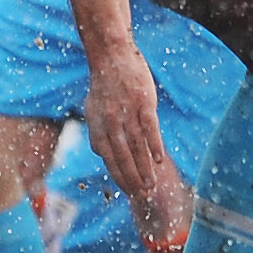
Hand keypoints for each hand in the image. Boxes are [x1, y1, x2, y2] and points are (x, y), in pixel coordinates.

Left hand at [81, 35, 188, 252]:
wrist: (111, 56)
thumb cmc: (104, 85)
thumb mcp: (92, 110)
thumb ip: (98, 132)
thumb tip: (101, 154)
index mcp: (98, 127)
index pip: (110, 160)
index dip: (120, 178)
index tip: (130, 192)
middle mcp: (111, 123)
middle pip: (123, 157)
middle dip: (133, 179)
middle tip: (143, 196)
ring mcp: (127, 112)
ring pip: (136, 146)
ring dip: (144, 168)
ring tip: (151, 185)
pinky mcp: (142, 102)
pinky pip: (149, 128)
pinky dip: (154, 145)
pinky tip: (159, 160)